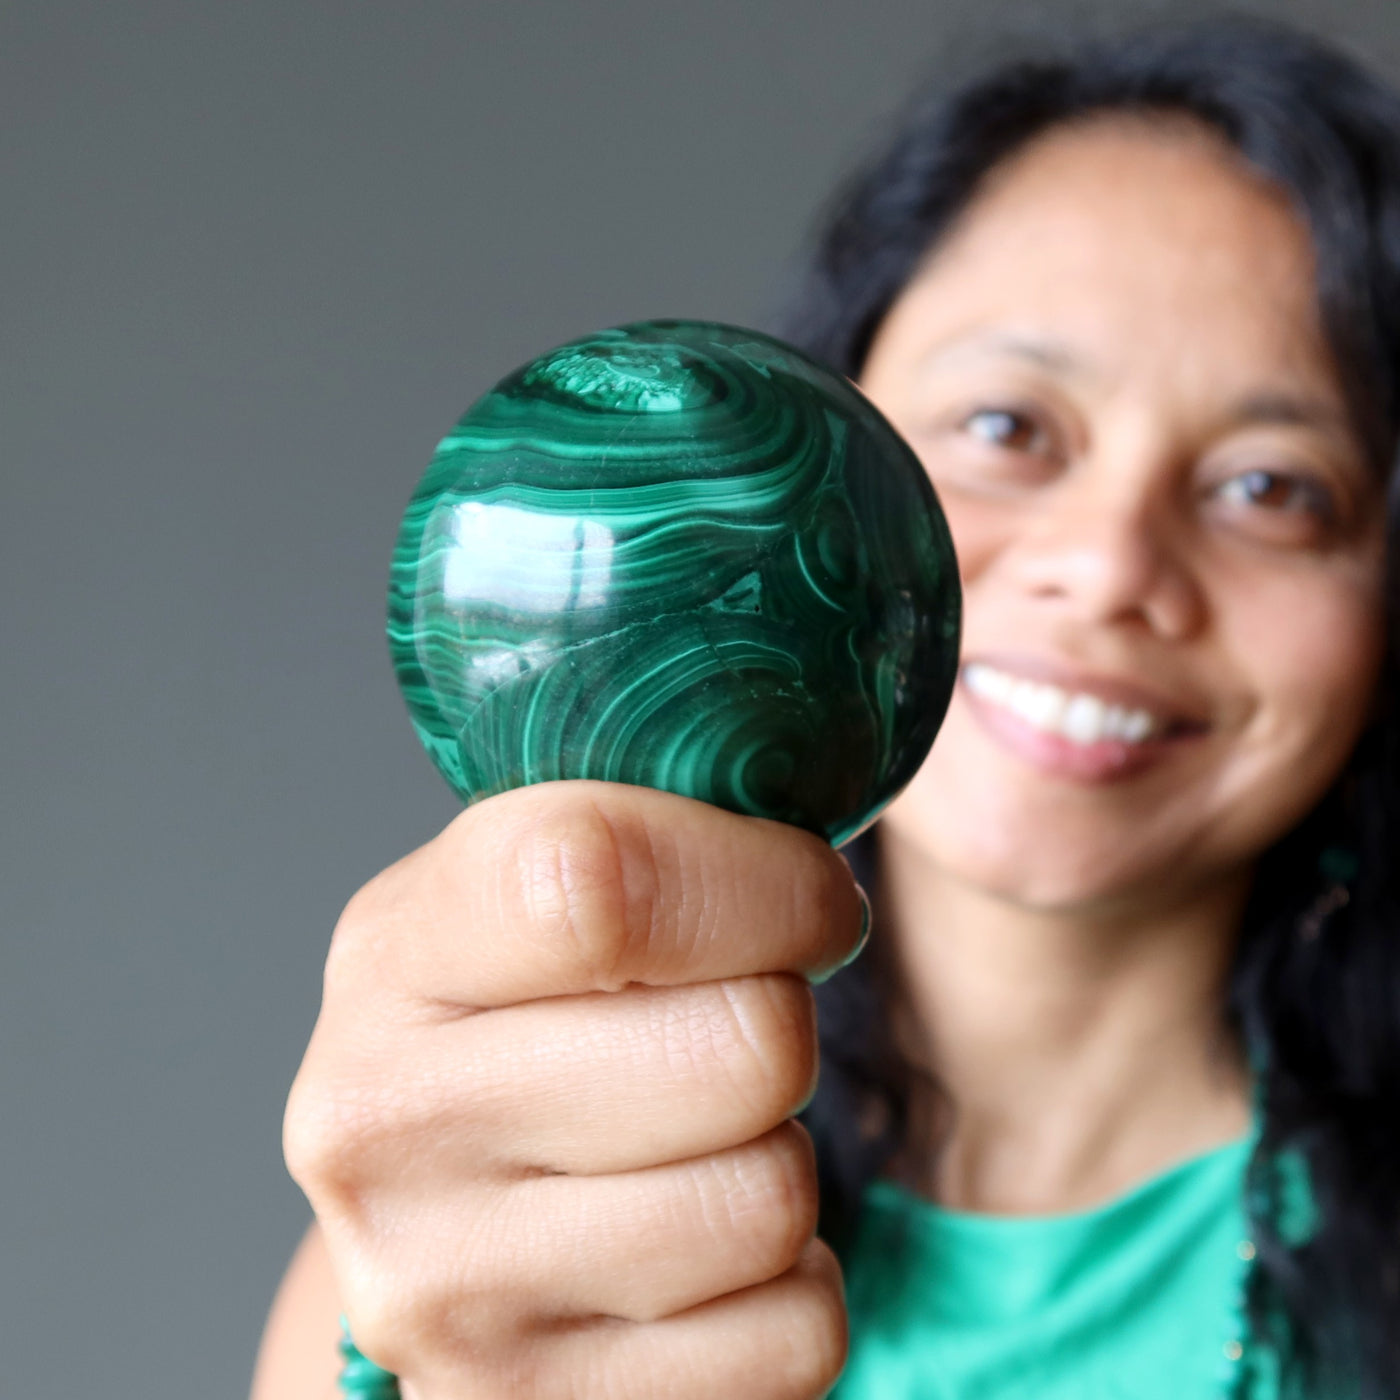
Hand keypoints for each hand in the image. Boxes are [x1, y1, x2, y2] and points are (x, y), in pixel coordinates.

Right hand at [283, 781, 863, 1398]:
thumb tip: (823, 784)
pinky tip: (699, 1253)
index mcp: (393, 951)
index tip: (809, 899)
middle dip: (783, 1023)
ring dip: (780, 1158)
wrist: (453, 1231)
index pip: (596, 881)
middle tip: (732, 1023)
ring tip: (698, 1141)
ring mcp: (448, 1291)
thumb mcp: (533, 894)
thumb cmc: (539, 1021)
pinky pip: (794, 1335)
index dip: (765, 882)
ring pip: (773, 1198)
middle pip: (741, 1047)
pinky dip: (788, 1287)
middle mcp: (384, 1122)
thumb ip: (647, 829)